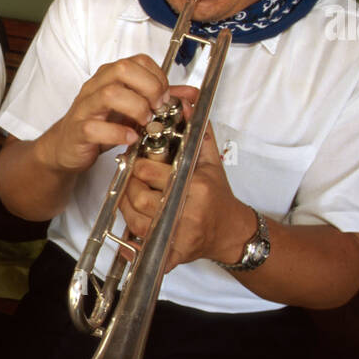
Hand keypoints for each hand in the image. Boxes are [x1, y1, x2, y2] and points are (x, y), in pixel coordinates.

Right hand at [38, 54, 195, 174]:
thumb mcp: (132, 108)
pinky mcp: (78, 130)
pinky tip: (129, 138)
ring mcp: (85, 107)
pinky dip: (117, 133)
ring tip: (145, 123)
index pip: (137, 61)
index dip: (157, 77)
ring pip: (109, 94)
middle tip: (157, 107)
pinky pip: (94, 127)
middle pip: (122, 70)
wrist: (66, 146)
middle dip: (148, 87)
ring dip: (135, 108)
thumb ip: (159, 99)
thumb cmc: (99, 124)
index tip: (165, 97)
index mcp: (110, 77)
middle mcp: (96, 86)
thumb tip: (190, 94)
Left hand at [118, 121, 251, 272]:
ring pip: (136, 223)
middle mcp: (188, 212)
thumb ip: (198, 133)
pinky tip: (133, 232)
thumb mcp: (212, 161)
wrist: (231, 231)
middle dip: (130, 189)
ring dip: (127, 211)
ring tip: (131, 200)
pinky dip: (133, 244)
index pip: (151, 174)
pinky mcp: (175, 253)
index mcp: (197, 187)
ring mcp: (181, 235)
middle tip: (131, 182)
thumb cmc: (218, 196)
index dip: (139, 167)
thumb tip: (188, 105)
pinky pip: (144, 249)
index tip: (137, 163)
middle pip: (140, 200)